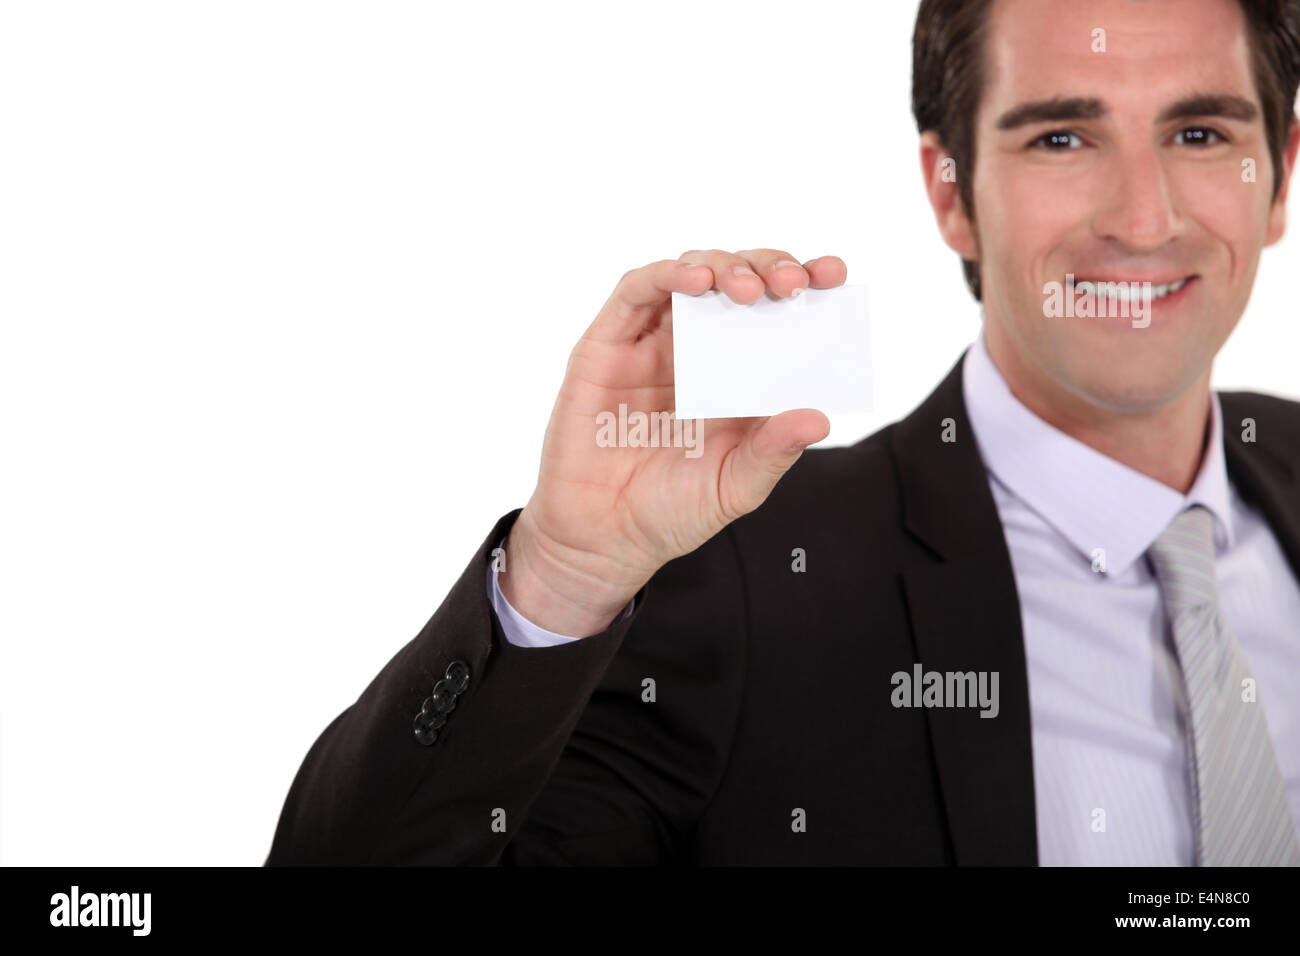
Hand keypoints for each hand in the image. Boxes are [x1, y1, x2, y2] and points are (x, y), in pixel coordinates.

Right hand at [500, 249, 842, 635]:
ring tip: (748, 288)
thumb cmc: (671, 511)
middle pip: (735, 281)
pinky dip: (666, 274)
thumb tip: (818, 418)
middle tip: (793, 283)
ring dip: (723, 267)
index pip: (774, 313)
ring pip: (689, 274)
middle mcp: (696, 351)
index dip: (804, 282)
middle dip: (768, 267)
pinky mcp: (606, 346)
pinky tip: (696, 281)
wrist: (602, 539)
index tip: (833, 274)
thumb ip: (773, 452)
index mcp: (736, 375)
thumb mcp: (736, 486)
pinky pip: (635, 292)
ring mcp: (650, 345)